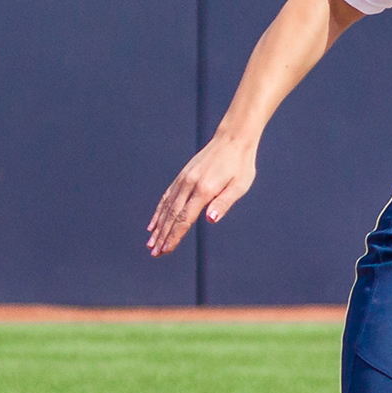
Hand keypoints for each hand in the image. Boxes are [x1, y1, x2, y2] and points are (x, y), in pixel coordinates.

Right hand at [146, 134, 257, 256]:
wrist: (232, 139)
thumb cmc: (240, 165)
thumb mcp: (240, 186)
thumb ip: (224, 203)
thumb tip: (210, 220)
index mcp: (204, 190)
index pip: (185, 218)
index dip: (174, 236)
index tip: (166, 250)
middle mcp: (189, 185)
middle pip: (172, 215)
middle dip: (162, 236)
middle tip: (154, 253)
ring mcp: (183, 180)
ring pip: (166, 207)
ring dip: (158, 226)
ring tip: (150, 242)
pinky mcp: (182, 176)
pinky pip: (167, 196)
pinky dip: (159, 211)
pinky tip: (154, 222)